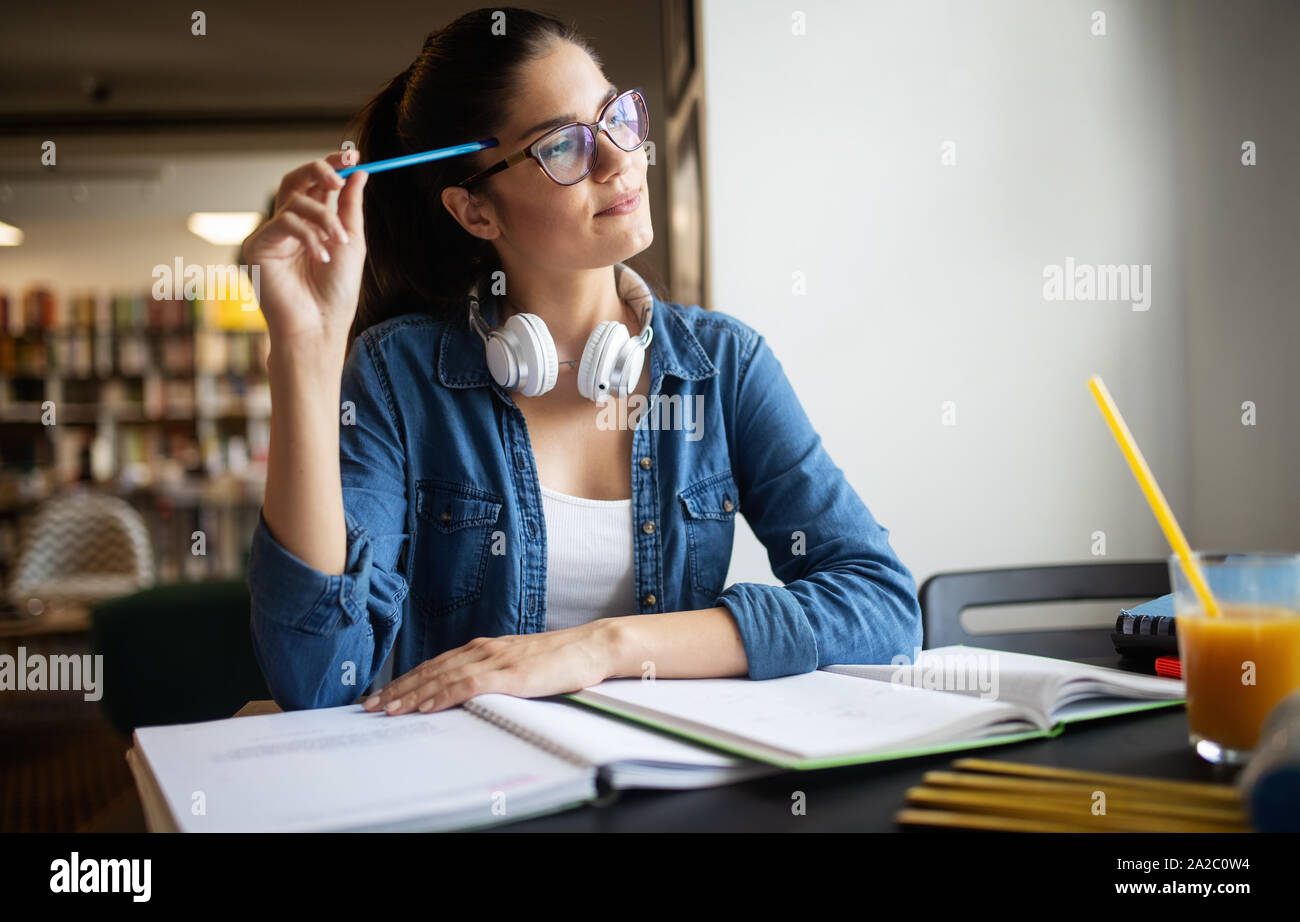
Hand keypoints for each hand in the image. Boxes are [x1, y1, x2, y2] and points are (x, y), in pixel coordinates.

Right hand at [240, 149, 367, 349]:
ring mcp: (271, 234)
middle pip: (295, 179)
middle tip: (339, 176)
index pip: (316, 184)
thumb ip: (350, 207)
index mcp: (311, 223)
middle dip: (320, 171)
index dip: (332, 165)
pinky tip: (322, 257)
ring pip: (295, 201)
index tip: (353, 155)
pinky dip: (308, 236)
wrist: (320, 327)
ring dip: (324, 217)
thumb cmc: (336, 293)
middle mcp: (288, 225)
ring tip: (339, 242)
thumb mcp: (351, 242)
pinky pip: (284, 223)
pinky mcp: (257, 246)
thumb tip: (358, 171)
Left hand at [362, 621, 620, 714]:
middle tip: (370, 705)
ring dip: (412, 694)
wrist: (591, 646)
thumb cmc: (559, 659)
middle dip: (398, 688)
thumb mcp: (518, 666)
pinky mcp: (510, 674)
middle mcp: (483, 650)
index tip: (383, 694)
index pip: (436, 665)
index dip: (407, 680)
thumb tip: (467, 693)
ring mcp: (496, 660)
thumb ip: (493, 675)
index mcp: (484, 648)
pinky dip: (444, 694)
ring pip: (443, 677)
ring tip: (388, 708)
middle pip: (431, 670)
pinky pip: (469, 684)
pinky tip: (428, 706)